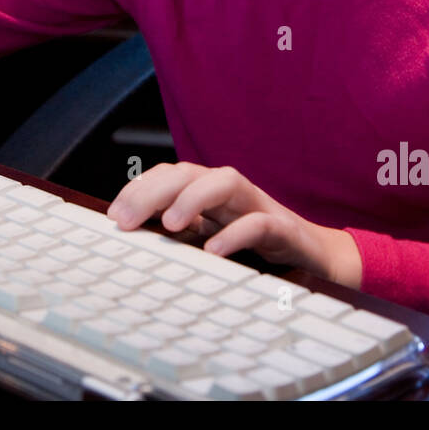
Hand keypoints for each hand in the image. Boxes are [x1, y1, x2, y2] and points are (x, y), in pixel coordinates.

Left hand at [105, 162, 362, 285]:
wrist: (314, 256)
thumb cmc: (256, 243)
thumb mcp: (209, 237)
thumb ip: (179, 232)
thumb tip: (133, 237)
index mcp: (210, 191)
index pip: (171, 175)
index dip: (140, 188)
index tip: (113, 214)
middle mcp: (231, 190)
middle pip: (189, 173)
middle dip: (154, 191)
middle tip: (125, 221)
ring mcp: (258, 204)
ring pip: (225, 182)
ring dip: (193, 198)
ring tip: (169, 224)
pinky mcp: (283, 227)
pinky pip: (258, 222)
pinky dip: (235, 233)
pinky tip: (213, 250)